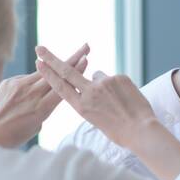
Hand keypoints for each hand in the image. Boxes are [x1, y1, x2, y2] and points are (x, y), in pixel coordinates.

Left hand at [0, 43, 88, 146]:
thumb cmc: (13, 137)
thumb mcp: (36, 126)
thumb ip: (44, 108)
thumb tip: (45, 94)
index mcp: (41, 109)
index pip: (63, 86)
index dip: (76, 72)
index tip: (86, 60)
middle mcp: (31, 94)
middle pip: (56, 73)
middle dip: (72, 59)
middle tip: (86, 47)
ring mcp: (19, 86)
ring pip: (42, 72)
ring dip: (56, 63)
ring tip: (67, 55)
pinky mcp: (8, 82)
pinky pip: (27, 77)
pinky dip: (35, 78)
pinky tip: (38, 83)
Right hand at [35, 45, 156, 149]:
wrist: (141, 131)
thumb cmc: (120, 131)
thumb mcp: (97, 120)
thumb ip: (90, 101)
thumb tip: (93, 83)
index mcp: (82, 107)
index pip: (60, 87)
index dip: (48, 74)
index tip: (38, 63)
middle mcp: (90, 93)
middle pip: (66, 72)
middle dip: (52, 58)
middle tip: (40, 47)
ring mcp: (104, 83)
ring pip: (97, 76)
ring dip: (103, 84)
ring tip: (117, 102)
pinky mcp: (118, 77)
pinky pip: (113, 78)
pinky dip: (117, 86)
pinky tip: (126, 98)